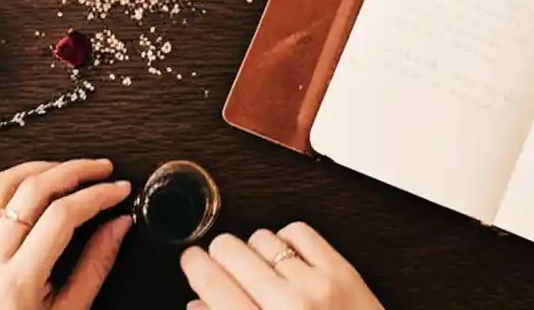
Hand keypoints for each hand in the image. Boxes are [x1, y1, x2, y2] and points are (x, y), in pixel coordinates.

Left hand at [0, 159, 132, 309]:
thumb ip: (94, 267)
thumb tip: (118, 225)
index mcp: (18, 281)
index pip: (61, 216)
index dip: (96, 195)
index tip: (118, 189)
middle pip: (33, 189)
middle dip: (75, 170)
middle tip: (102, 169)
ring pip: (3, 182)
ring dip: (41, 167)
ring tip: (70, 169)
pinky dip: (12, 177)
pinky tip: (34, 181)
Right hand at [181, 222, 383, 309]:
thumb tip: (197, 305)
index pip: (211, 282)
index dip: (193, 264)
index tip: (191, 260)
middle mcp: (287, 307)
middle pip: (230, 251)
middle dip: (220, 255)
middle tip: (222, 264)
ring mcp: (316, 286)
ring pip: (261, 238)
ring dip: (254, 251)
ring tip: (261, 270)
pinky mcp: (342, 271)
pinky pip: (298, 231)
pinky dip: (287, 241)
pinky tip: (288, 260)